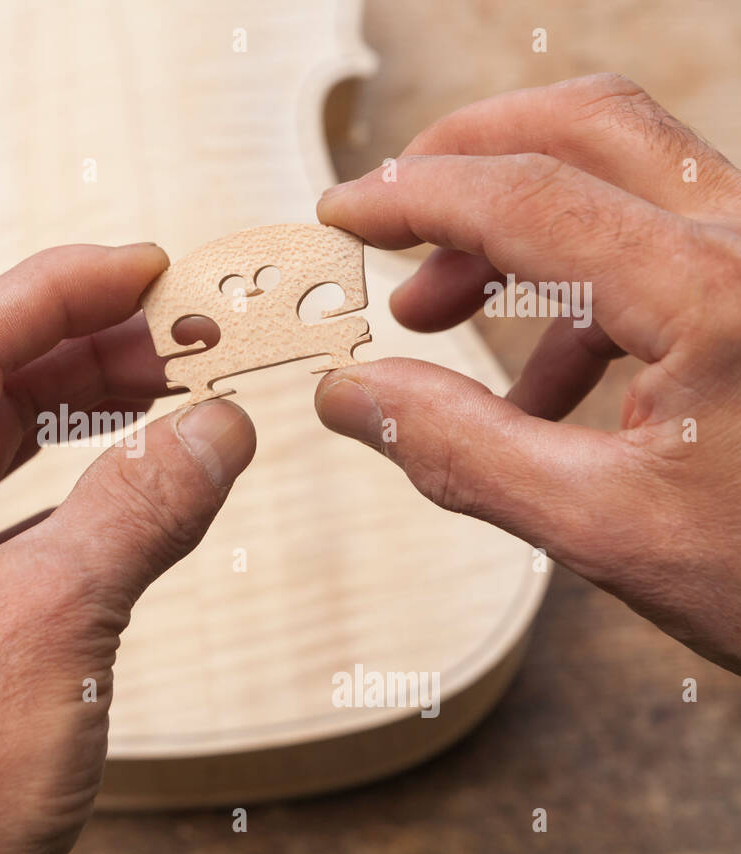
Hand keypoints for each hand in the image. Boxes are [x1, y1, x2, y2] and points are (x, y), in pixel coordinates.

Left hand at [0, 244, 255, 853]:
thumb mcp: (51, 624)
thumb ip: (139, 508)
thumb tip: (218, 423)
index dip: (61, 291)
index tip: (146, 265)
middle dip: (89, 347)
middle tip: (183, 328)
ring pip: (7, 446)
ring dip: (90, 407)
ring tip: (174, 381)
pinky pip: (25, 512)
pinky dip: (89, 482)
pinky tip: (140, 467)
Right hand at [315, 73, 740, 672]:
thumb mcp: (605, 529)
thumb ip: (459, 451)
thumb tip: (351, 396)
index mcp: (717, 294)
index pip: (527, 197)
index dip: (413, 198)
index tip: (342, 213)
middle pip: (588, 130)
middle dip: (467, 160)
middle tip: (392, 218)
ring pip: (625, 182)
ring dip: (515, 235)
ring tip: (438, 314)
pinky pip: (662, 246)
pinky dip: (577, 291)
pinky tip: (536, 385)